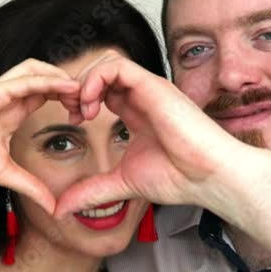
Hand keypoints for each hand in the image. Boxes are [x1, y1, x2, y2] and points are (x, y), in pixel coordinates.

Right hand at [0, 59, 78, 213]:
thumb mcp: (4, 175)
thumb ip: (30, 187)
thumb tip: (53, 207)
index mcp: (12, 113)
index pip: (47, 95)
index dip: (69, 99)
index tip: (86, 115)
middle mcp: (7, 99)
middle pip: (46, 78)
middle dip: (70, 85)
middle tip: (91, 100)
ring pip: (35, 69)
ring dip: (60, 76)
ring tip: (80, 89)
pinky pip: (20, 79)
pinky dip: (44, 79)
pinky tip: (62, 86)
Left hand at [54, 52, 241, 216]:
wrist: (209, 177)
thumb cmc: (180, 178)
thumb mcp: (122, 184)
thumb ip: (91, 192)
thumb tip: (61, 209)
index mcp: (137, 113)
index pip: (103, 89)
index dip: (81, 99)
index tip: (72, 123)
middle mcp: (142, 97)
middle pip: (101, 71)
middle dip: (77, 87)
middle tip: (71, 113)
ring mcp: (149, 89)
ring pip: (107, 62)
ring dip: (85, 82)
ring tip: (82, 110)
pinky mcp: (154, 86)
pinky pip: (118, 66)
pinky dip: (96, 80)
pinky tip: (92, 107)